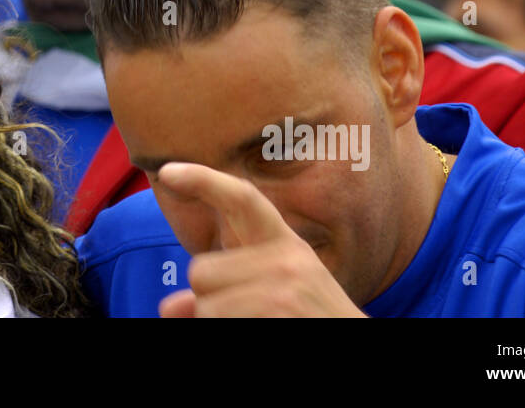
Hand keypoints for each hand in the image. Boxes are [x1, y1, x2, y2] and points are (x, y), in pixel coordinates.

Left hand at [155, 163, 365, 317]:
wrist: (358, 353)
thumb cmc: (305, 320)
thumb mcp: (270, 294)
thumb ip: (220, 287)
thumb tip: (168, 308)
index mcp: (285, 244)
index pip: (243, 199)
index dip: (204, 180)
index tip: (167, 171)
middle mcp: (288, 260)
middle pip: (200, 270)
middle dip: (208, 300)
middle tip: (249, 315)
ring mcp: (287, 290)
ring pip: (205, 307)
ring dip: (217, 325)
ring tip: (258, 324)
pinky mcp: (282, 315)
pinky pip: (216, 324)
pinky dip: (225, 334)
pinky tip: (264, 328)